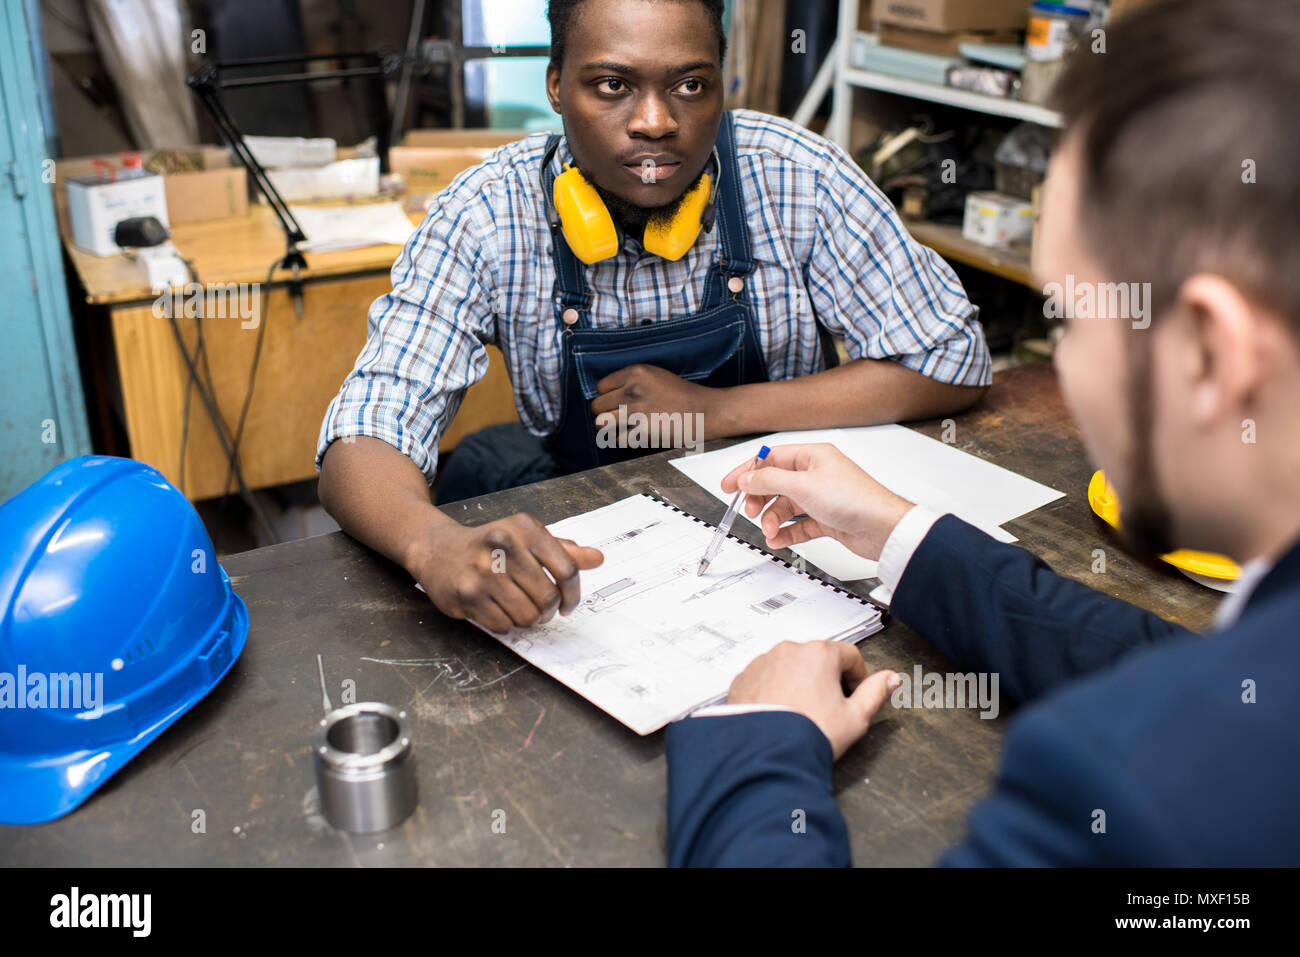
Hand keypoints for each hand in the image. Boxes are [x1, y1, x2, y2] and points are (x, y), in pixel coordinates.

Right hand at [407, 513, 603, 631]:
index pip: (566, 569)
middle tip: (541, 610)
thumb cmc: (490, 546)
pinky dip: (505, 624)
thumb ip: (563, 551)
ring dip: (527, 619)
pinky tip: (496, 609)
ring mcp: (482, 571)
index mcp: (524, 528)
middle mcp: (503, 545)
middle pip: (548, 597)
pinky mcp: (466, 595)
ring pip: (527, 615)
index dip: (573, 593)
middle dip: (548, 610)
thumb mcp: (526, 539)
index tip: (569, 604)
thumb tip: (598, 558)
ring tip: (517, 607)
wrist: (438, 550)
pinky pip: (503, 625)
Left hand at [590, 364, 719, 443]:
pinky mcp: (643, 431)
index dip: (607, 396)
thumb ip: (632, 381)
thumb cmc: (683, 395)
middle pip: (597, 406)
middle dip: (606, 414)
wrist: (706, 411)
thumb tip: (606, 395)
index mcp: (636, 372)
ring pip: (601, 424)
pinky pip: (618, 439)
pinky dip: (627, 440)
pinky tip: (639, 436)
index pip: (600, 386)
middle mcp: (633, 389)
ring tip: (624, 428)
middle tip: (620, 418)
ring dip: (610, 428)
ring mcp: (636, 411)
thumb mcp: (656, 376)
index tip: (617, 402)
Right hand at [720, 443, 914, 559]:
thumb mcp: (803, 485)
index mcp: (813, 456)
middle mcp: (816, 474)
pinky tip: (779, 539)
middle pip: (776, 483)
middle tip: (751, 511)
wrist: (883, 529)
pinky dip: (787, 532)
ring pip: (786, 506)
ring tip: (771, 531)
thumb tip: (746, 477)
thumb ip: (769, 480)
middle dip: (760, 499)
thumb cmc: (855, 500)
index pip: (771, 458)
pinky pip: (798, 524)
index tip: (730, 485)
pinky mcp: (827, 519)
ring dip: (773, 519)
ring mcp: (822, 497)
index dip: (748, 471)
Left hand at [727, 642, 899, 759]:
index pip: (850, 655)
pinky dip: (774, 689)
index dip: (858, 676)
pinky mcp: (742, 678)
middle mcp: (789, 651)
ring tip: (801, 713)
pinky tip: (779, 713)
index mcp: (819, 654)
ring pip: (790, 666)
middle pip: (817, 659)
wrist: (764, 756)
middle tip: (829, 708)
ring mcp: (762, 662)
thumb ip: (875, 693)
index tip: (855, 694)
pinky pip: (765, 677)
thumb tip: (891, 679)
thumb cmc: (810, 736)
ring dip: (799, 682)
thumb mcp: (855, 718)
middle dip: (827, 679)